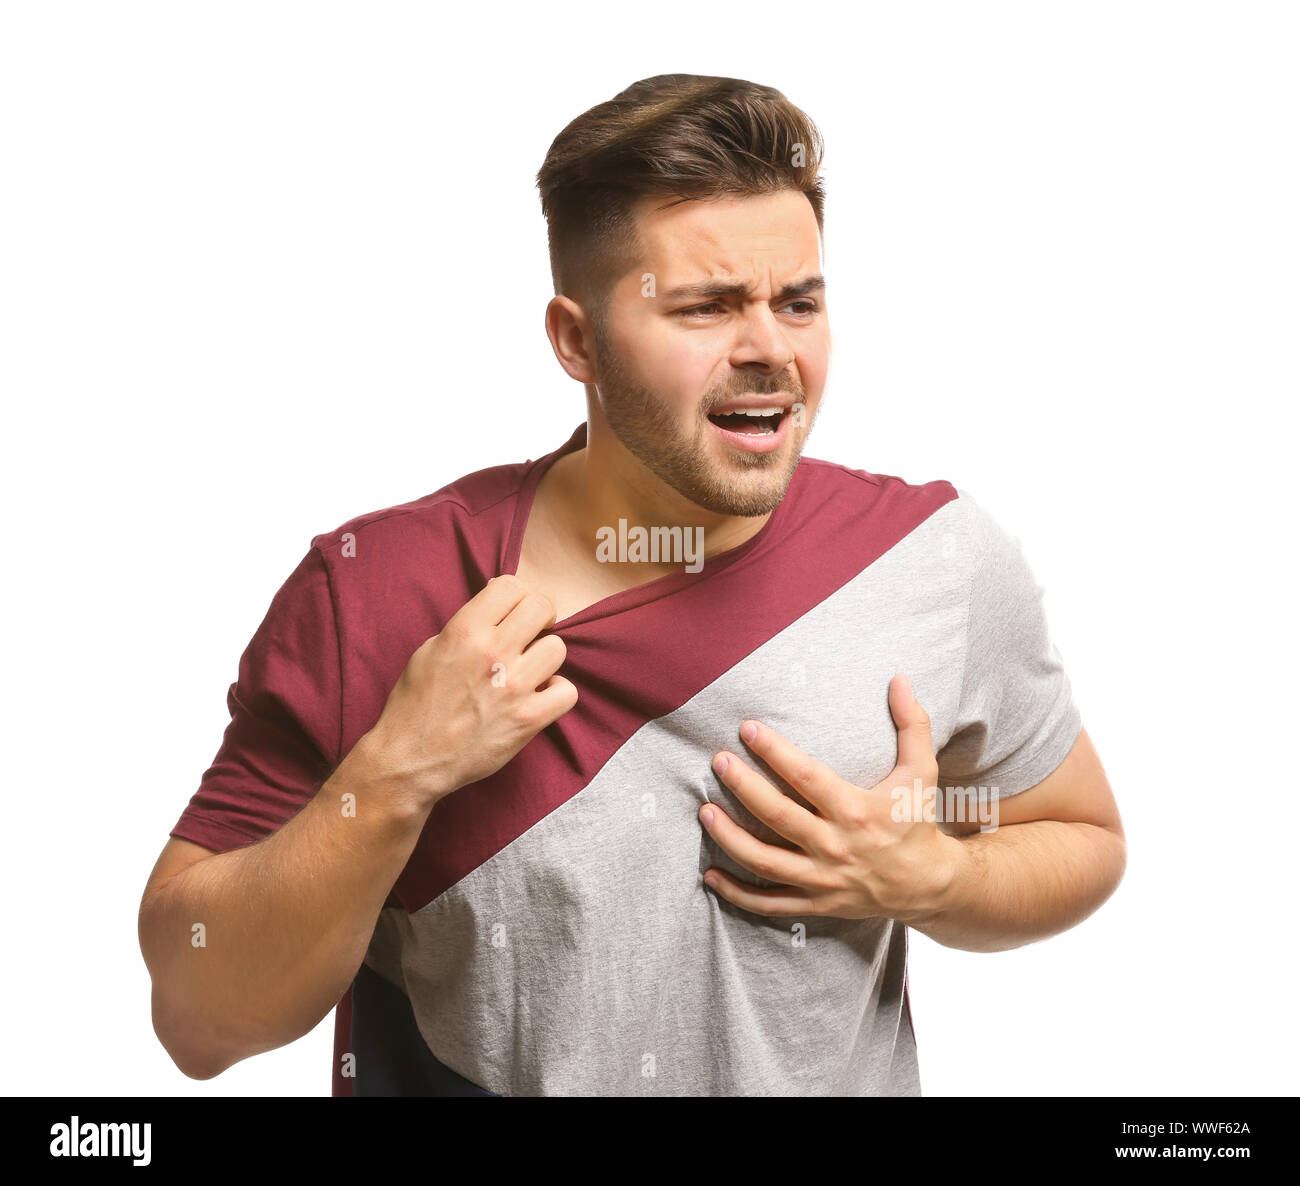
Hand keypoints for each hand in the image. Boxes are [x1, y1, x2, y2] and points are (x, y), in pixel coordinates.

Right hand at [357, 574, 577, 810]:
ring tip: (530, 670)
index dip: (517, 596)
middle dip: (540, 618)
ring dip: (546, 658)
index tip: (515, 611)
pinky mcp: (528, 719)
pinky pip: (567, 692)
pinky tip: (539, 696)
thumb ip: (466, 625)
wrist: (410, 759)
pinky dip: (557, 693)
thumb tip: (497, 602)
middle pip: (542, 608)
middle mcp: (492, 653)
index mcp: (464, 631)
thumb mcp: (430, 650)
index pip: (511, 586)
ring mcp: (514, 687)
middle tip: (531, 633)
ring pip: (558, 648)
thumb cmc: (415, 705)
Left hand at [698, 673, 961, 922]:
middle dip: (743, 787)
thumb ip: (912, 724)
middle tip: (718, 761)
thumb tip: (901, 678)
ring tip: (704, 811)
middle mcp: (835, 846)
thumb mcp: (922, 771)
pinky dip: (739, 894)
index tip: (747, 728)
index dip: (774, 751)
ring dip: (730, 838)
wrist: (931, 885)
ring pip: (765, 861)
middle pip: (778, 816)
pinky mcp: (817, 904)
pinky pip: (770, 904)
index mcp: (856, 811)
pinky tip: (711, 876)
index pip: (805, 776)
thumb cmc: (918, 820)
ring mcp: (824, 879)